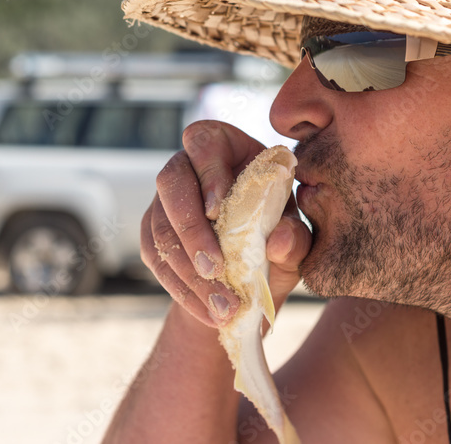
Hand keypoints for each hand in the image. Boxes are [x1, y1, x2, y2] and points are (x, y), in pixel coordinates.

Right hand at [141, 120, 311, 327]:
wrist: (255, 277)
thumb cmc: (280, 240)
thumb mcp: (296, 241)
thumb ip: (294, 238)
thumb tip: (280, 239)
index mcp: (230, 149)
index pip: (205, 140)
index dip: (208, 171)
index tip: (218, 210)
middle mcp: (191, 166)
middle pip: (171, 181)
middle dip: (190, 228)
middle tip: (215, 267)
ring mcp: (167, 199)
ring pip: (160, 225)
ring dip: (188, 268)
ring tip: (222, 304)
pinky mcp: (154, 231)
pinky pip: (155, 257)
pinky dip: (181, 288)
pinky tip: (208, 311)